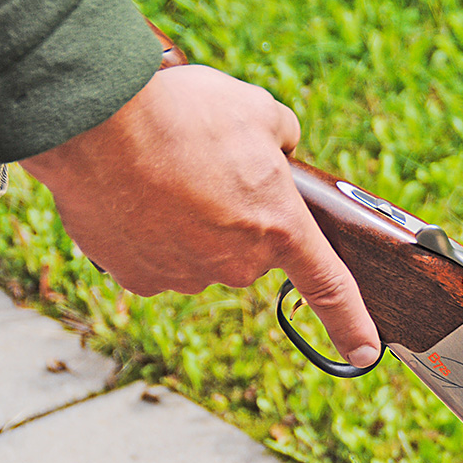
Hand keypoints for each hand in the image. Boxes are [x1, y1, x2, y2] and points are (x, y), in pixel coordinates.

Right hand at [19, 64, 380, 367]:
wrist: (97, 121)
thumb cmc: (184, 112)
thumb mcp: (259, 111)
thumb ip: (284, 138)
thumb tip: (279, 149)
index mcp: (280, 227)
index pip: (329, 286)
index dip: (351, 322)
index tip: (366, 351)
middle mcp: (239, 263)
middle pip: (250, 249)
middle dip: (237, 217)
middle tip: (209, 171)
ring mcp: (187, 275)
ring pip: (200, 253)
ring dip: (189, 222)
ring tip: (164, 173)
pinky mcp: (138, 278)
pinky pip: (155, 258)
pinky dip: (148, 232)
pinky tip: (135, 194)